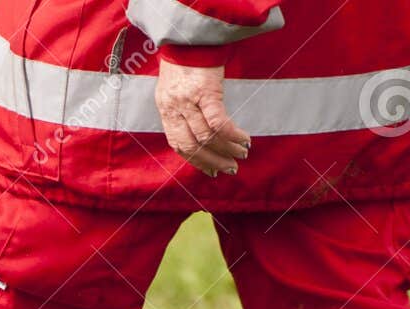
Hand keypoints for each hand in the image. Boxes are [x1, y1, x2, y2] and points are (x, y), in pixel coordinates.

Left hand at [155, 59, 250, 176]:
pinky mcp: (206, 92)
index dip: (196, 161)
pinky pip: (218, 122)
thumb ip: (181, 113)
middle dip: (213, 161)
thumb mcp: (174, 91)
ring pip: (206, 137)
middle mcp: (174, 108)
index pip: (179, 144)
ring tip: (241, 154)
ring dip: (226, 149)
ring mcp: (188, 101)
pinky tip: (243, 139)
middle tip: (230, 168)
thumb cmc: (184, 63)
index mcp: (166, 110)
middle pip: (193, 145)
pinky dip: (232, 135)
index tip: (211, 171)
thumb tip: (198, 139)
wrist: (190, 36)